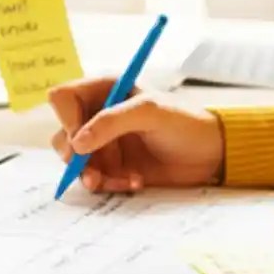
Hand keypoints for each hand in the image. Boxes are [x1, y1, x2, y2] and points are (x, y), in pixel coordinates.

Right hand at [48, 77, 224, 193]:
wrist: (209, 154)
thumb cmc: (184, 123)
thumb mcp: (150, 113)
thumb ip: (112, 122)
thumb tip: (77, 143)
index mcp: (105, 89)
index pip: (63, 98)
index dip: (67, 119)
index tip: (82, 140)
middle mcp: (98, 114)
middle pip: (63, 134)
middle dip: (76, 157)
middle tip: (93, 173)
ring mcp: (104, 142)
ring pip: (75, 161)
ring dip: (95, 174)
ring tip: (123, 180)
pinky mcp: (111, 165)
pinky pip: (93, 178)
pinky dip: (110, 183)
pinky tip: (135, 181)